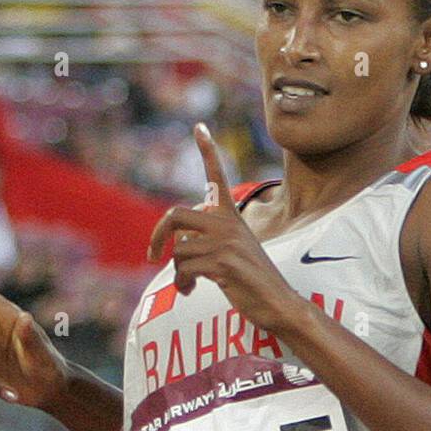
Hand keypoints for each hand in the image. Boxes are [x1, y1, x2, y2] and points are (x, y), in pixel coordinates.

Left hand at [146, 123, 298, 334]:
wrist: (277, 303)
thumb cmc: (251, 280)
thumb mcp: (231, 251)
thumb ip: (207, 240)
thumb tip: (172, 245)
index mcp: (231, 217)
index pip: (217, 177)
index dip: (208, 151)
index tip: (199, 127)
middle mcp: (228, 224)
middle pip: (176, 215)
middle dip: (158, 236)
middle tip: (153, 254)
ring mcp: (227, 242)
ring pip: (178, 251)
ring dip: (177, 273)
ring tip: (188, 284)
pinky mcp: (224, 263)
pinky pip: (184, 269)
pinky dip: (182, 284)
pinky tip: (191, 290)